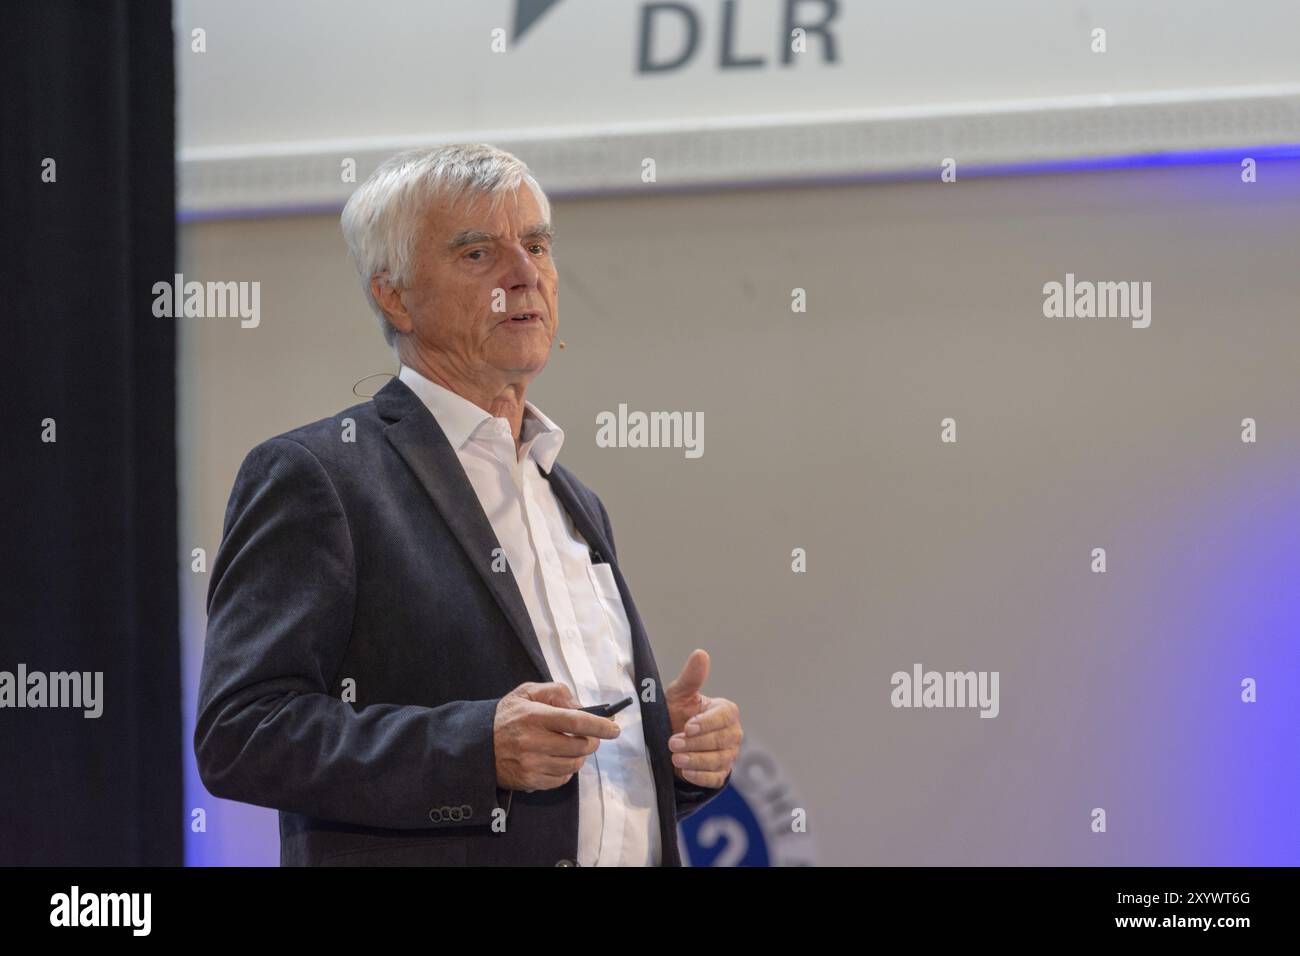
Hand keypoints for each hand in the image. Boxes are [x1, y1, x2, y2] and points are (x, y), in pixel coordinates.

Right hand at [493, 682, 619, 791]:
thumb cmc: (507, 715)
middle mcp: (533, 741)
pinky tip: (557, 760)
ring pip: (573, 765)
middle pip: (579, 747)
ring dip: (579, 756)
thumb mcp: (527, 692)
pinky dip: (566, 771)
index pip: (576, 722)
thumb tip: (582, 707)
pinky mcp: (529, 781)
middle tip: (591, 736)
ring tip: (571, 747)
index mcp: (534, 716)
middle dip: (592, 741)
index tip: (614, 729)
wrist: (476, 744)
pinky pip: (562, 780)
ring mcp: (531, 764)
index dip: (600, 726)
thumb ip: (557, 692)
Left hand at [664, 649, 741, 788]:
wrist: (671, 742)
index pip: (724, 716)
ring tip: (676, 758)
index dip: (707, 723)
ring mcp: (729, 755)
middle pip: (721, 740)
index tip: (688, 726)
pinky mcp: (720, 774)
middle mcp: (732, 733)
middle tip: (673, 742)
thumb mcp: (680, 695)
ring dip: (696, 760)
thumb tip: (701, 654)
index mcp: (726, 711)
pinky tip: (685, 772)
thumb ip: (691, 677)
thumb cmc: (677, 713)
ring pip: (718, 760)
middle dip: (696, 742)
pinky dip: (700, 776)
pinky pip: (714, 777)